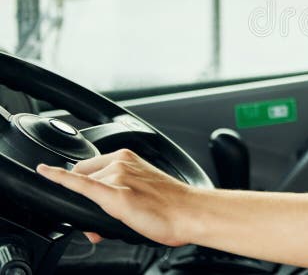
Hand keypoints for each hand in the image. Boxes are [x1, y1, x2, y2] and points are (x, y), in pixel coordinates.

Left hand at [37, 149, 195, 246]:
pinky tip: (45, 172)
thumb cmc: (174, 205)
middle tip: (106, 216)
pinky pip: (79, 184)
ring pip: (83, 189)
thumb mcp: (143, 191)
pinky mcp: (114, 194)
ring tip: (114, 223)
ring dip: (89, 208)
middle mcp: (120, 162)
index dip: (87, 184)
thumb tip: (99, 216)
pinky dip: (59, 178)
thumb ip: (119, 193)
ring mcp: (117, 176)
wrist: (190, 213)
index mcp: (128, 156)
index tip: (86, 190)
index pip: (90, 167)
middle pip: (83, 177)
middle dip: (86, 196)